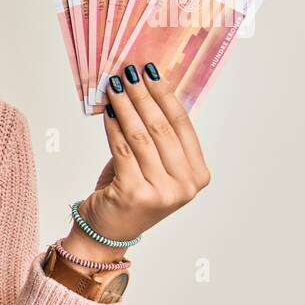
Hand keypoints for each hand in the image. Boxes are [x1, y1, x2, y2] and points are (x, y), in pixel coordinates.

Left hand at [75, 62, 211, 259]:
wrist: (107, 232)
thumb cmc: (129, 193)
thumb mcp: (152, 165)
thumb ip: (156, 136)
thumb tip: (146, 89)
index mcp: (197, 176)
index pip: (182, 125)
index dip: (165, 95)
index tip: (151, 72)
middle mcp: (184, 186)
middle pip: (162, 128)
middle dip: (143, 96)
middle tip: (128, 73)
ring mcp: (161, 192)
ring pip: (141, 136)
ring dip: (126, 106)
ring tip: (114, 86)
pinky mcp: (134, 193)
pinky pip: (122, 149)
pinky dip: (113, 126)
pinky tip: (108, 110)